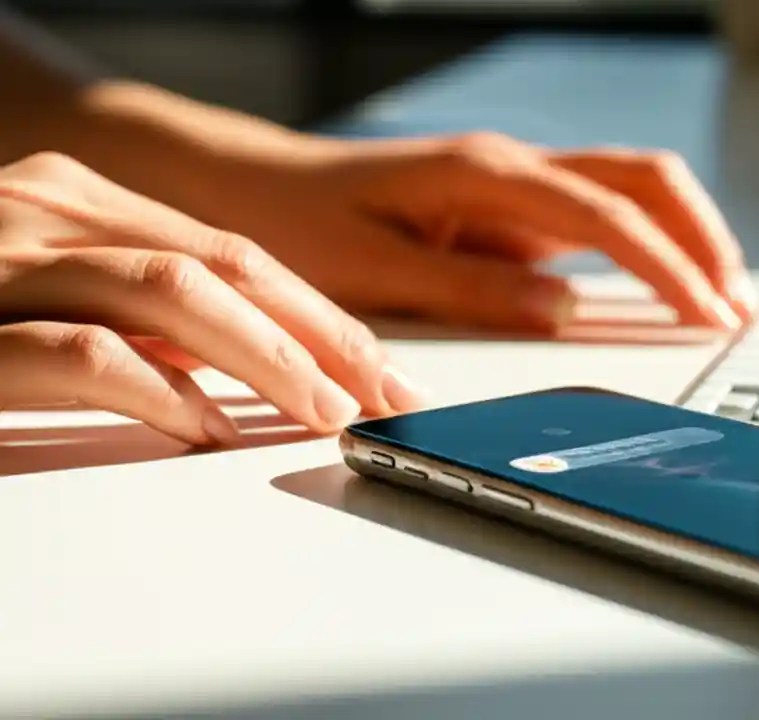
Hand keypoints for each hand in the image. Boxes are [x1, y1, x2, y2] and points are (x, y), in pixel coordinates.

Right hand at [0, 152, 425, 445]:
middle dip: (321, 336)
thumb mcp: (59, 294)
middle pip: (229, 266)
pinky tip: (205, 429)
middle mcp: (52, 211)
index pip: (241, 254)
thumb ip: (145, 314)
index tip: (384, 373)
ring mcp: (5, 259)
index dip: (323, 316)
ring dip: (267, 359)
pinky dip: (158, 392)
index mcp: (85, 200)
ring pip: (175, 292)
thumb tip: (257, 362)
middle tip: (380, 398)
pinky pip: (84, 351)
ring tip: (322, 412)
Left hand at [187, 133, 756, 330]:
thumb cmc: (300, 221)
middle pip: (643, 180)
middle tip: (735, 305)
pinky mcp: (514, 210)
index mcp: (485, 174)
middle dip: (702, 238)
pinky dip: (648, 247)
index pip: (606, 217)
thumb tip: (564, 312)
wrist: (258, 187)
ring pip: (633, 191)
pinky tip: (668, 284)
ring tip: (722, 297)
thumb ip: (473, 291)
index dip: (668, 266)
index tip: (708, 314)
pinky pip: (601, 218)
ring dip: (685, 238)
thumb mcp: (376, 270)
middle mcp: (513, 169)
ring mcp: (518, 186)